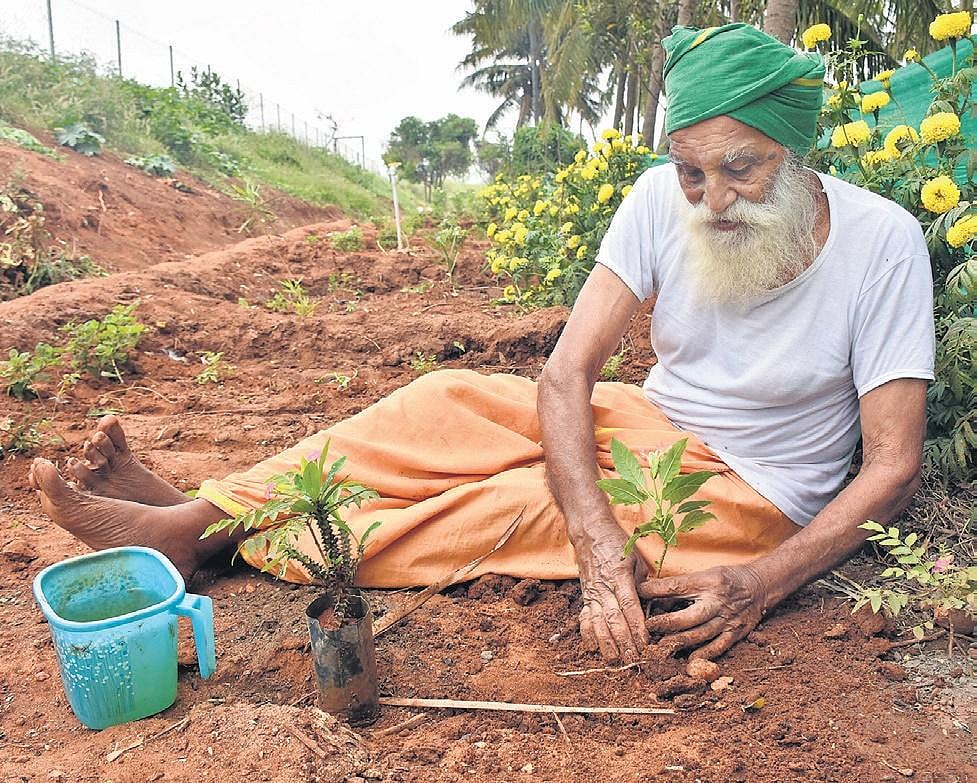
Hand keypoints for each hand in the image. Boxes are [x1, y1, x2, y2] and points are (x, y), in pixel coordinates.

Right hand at [574, 521, 648, 662]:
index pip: (628, 605)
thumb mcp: (637, 560)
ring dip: (606, 643)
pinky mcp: (585, 596)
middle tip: (634, 660)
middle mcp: (603, 586)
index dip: (636, 626)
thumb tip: (654, 608)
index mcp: (618, 575)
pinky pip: (584, 618)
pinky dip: (588, 635)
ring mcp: (591, 592)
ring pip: (597, 622)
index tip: (645, 643)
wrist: (590, 533)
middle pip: (613, 618)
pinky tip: (593, 648)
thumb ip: (644, 585)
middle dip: (624, 641)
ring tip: (615, 661)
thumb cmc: (617, 544)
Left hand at [637, 565, 767, 659]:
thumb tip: (652, 594)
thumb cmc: (725, 579)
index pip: (678, 586)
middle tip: (647, 627)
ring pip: (701, 634)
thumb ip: (681, 586)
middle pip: (689, 616)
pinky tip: (687, 661)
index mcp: (708, 582)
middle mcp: (718, 601)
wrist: (760, 586)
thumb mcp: (704, 574)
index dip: (656, 590)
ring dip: (679, 642)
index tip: (638, 593)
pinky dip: (703, 654)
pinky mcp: (736, 633)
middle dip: (666, 623)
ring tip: (660, 646)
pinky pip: (718, 647)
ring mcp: (728, 619)